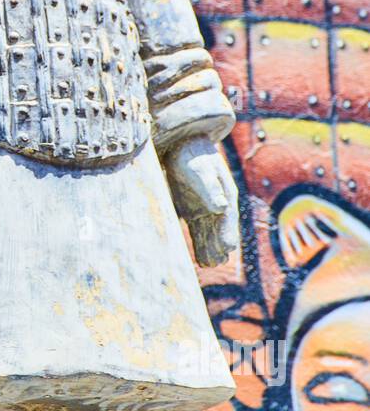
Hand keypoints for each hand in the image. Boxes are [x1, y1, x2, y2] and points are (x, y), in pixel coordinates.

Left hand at [166, 137, 238, 267]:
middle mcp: (219, 203)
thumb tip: (222, 207)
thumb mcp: (201, 170)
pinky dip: (200, 244)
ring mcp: (206, 208)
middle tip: (216, 263)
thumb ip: (210, 189)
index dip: (228, 232)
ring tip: (209, 265)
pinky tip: (201, 258)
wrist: (181, 146)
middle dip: (219, 245)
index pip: (228, 216)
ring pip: (210, 232)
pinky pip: (199, 231)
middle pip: (220, 228)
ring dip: (210, 248)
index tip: (228, 248)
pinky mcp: (193, 211)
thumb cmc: (192, 156)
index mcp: (226, 192)